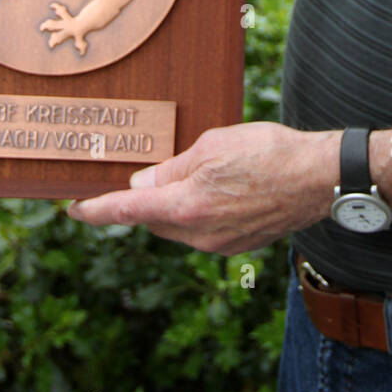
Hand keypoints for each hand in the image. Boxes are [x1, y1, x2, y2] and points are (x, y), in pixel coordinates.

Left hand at [66, 122, 339, 253]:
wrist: (319, 178)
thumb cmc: (268, 152)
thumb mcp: (212, 146)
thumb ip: (172, 168)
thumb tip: (142, 187)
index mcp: (188, 206)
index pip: (127, 211)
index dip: (95, 210)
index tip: (73, 209)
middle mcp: (200, 234)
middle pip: (153, 221)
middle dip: (142, 202)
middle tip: (138, 177)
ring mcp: (221, 244)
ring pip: (178, 227)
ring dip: (173, 206)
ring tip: (191, 173)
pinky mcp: (239, 245)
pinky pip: (203, 231)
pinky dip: (197, 212)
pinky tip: (216, 188)